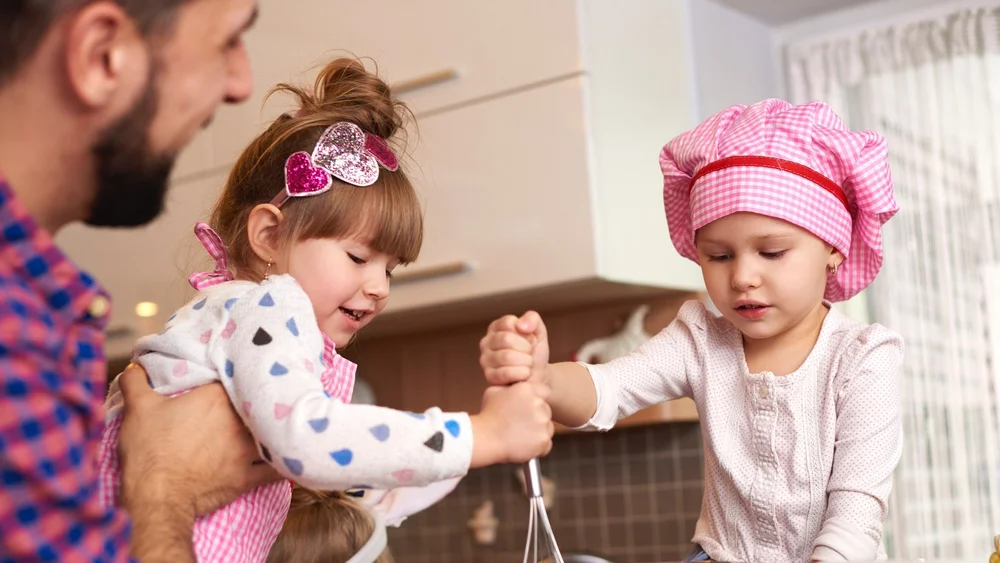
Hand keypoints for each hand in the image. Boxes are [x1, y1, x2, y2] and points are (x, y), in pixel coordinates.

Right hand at [116, 364, 280, 518]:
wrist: (156, 497)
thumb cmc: (149, 451)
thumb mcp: (138, 409)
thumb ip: (136, 381)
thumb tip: (135, 366)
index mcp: (216, 397)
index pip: (236, 377)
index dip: (237, 377)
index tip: (234, 380)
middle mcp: (238, 420)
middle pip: (258, 404)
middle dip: (257, 402)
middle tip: (253, 402)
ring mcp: (246, 449)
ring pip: (271, 433)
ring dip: (272, 430)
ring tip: (274, 426)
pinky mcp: (249, 476)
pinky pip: (277, 469)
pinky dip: (283, 463)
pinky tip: (287, 458)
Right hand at [470, 382, 552, 467]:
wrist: (485, 438)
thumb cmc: (487, 415)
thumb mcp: (494, 391)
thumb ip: (510, 386)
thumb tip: (516, 386)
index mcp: (528, 390)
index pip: (544, 391)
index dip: (537, 398)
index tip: (528, 407)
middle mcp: (539, 404)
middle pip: (546, 410)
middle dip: (537, 415)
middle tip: (520, 423)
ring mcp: (543, 423)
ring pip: (547, 427)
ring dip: (538, 431)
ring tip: (520, 434)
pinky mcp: (543, 440)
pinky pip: (546, 443)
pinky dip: (537, 445)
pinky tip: (523, 444)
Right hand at [479, 310, 550, 392]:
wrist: (540, 376)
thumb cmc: (535, 352)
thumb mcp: (538, 331)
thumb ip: (532, 319)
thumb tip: (521, 325)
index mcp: (496, 327)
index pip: (508, 323)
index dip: (525, 333)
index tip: (529, 340)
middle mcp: (486, 342)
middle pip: (507, 339)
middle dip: (526, 348)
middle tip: (529, 354)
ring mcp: (485, 360)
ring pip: (507, 356)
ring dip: (525, 361)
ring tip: (527, 364)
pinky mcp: (489, 376)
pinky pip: (506, 373)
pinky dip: (521, 373)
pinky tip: (524, 374)